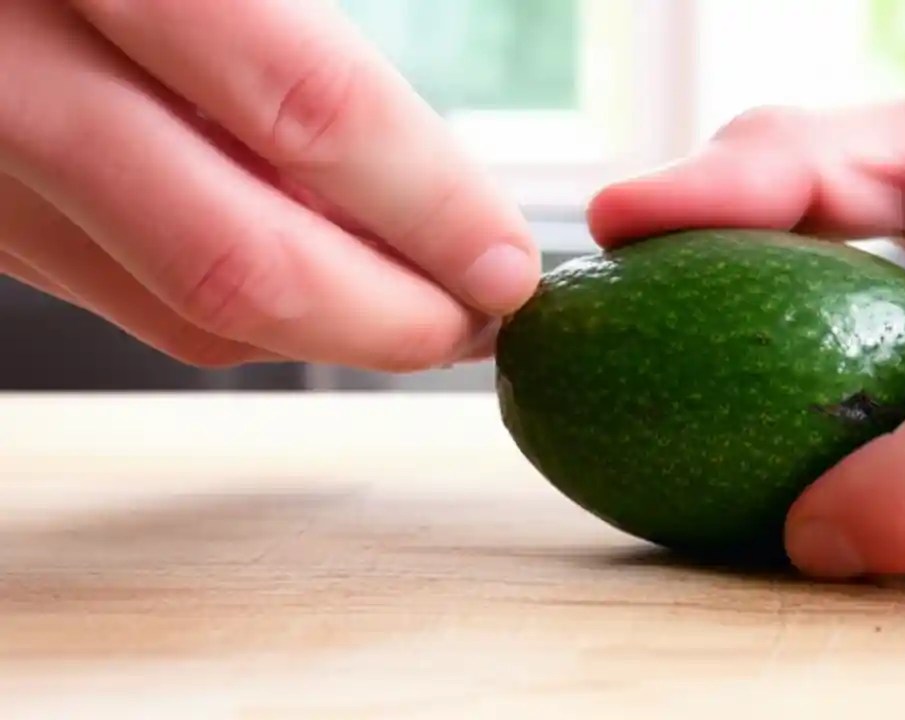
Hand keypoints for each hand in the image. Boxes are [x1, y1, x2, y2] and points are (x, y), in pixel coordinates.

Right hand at [0, 0, 538, 369]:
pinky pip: (121, 291)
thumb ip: (285, 31)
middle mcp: (8, 64)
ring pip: (179, 303)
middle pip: (236, 255)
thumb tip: (418, 164)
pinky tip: (312, 276)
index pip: (305, 104)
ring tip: (422, 310)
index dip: (429, 202)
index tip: (508, 259)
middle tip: (478, 320)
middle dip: (388, 316)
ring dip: (325, 330)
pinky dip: (236, 306)